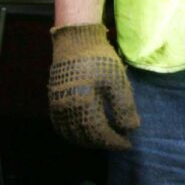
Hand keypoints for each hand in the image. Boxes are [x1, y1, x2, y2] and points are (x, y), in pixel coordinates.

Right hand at [47, 23, 138, 150]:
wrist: (75, 40)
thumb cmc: (99, 59)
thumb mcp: (117, 81)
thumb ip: (124, 106)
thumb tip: (131, 129)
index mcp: (83, 104)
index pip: (99, 133)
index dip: (114, 141)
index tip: (128, 144)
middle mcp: (66, 109)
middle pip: (84, 136)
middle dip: (102, 143)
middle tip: (118, 142)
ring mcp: (57, 105)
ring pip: (70, 134)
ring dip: (87, 141)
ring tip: (104, 139)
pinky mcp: (53, 100)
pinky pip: (60, 125)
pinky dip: (72, 133)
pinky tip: (84, 132)